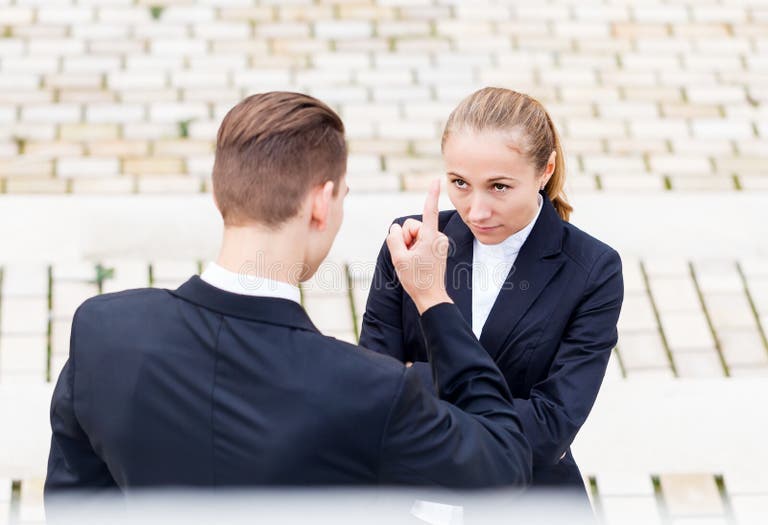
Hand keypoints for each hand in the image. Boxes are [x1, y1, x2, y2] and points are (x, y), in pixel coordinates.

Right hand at [386, 179, 451, 314]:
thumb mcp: (398, 258)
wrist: (431, 297)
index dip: (431, 194)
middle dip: (406, 238)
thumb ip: (394, 238)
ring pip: (414, 233)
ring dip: (409, 245)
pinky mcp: (436, 247)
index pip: (429, 211)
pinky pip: (419, 240)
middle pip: (411, 225)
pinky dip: (414, 248)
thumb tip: (395, 228)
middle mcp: (437, 236)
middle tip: (408, 257)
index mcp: (430, 237)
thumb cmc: (416, 280)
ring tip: (413, 261)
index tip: (436, 179)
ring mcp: (438, 242)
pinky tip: (416, 261)